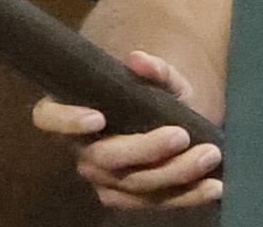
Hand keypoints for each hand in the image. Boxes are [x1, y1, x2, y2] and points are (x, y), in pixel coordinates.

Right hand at [29, 51, 223, 209]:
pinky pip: (155, 203)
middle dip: (144, 150)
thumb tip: (137, 59)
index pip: (48, 118)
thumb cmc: (153, 94)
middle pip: (104, 158)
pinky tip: (214, 185)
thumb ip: (154, 68)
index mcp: (72, 112)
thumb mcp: (161, 77)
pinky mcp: (129, 199)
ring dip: (173, 174)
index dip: (67, 120)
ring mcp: (103, 180)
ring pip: (133, 186)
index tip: (98, 116)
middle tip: (181, 134)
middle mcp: (82, 151)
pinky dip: (187, 195)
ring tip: (208, 155)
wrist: (170, 120)